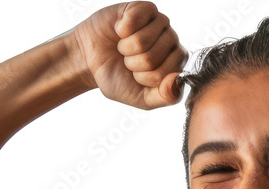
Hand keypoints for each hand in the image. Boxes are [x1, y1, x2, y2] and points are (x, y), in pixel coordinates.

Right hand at [71, 1, 187, 109]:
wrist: (91, 60)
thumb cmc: (119, 79)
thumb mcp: (142, 99)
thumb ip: (164, 97)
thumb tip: (175, 81)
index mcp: (176, 64)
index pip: (170, 72)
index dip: (146, 78)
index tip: (137, 77)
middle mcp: (172, 41)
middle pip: (156, 56)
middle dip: (134, 63)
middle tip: (128, 61)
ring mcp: (159, 22)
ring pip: (146, 38)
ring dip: (127, 47)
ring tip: (124, 48)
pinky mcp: (144, 8)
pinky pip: (136, 17)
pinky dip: (122, 29)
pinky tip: (120, 31)